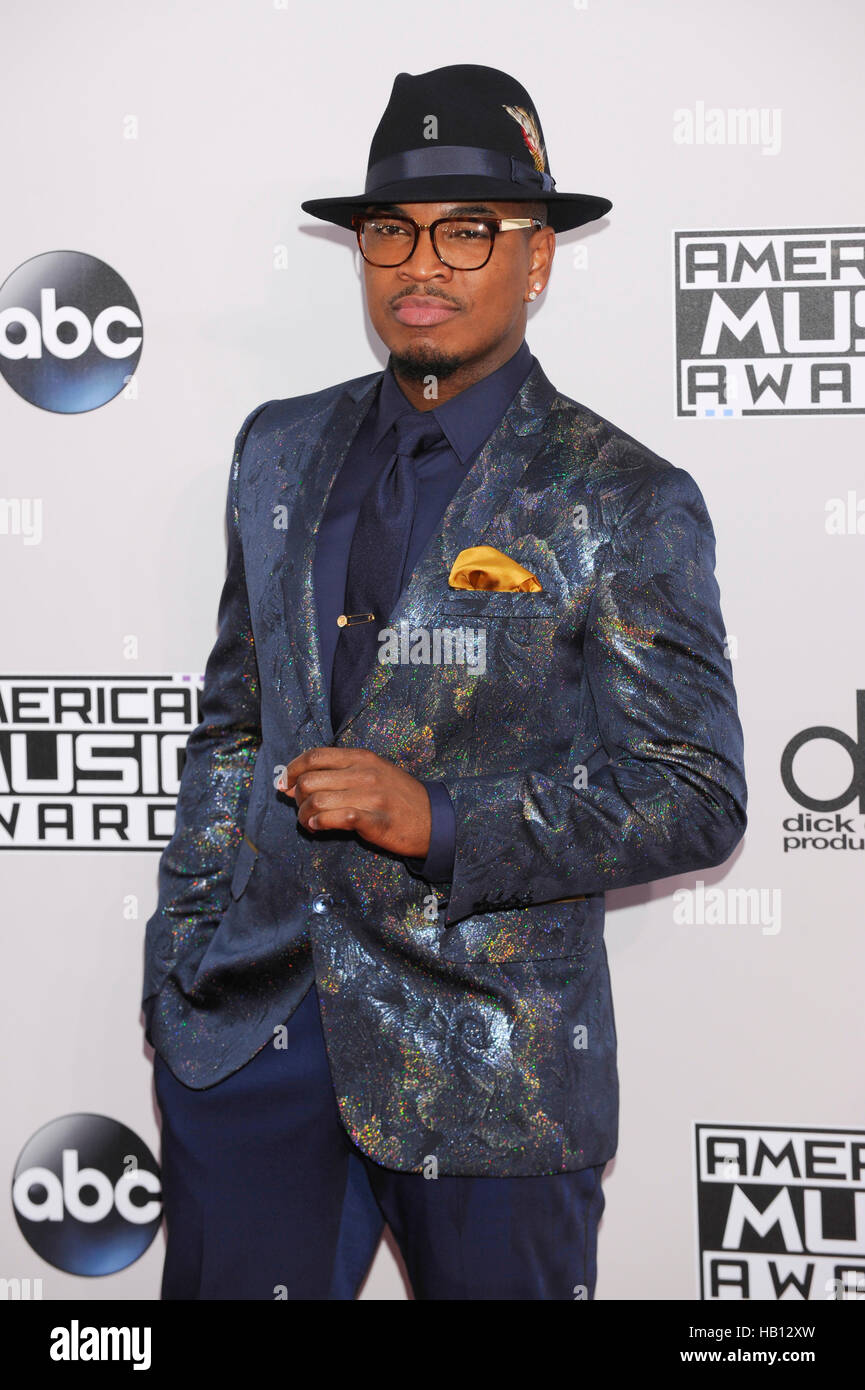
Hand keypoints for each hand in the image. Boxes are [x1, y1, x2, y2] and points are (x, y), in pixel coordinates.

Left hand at [278, 747, 431, 858]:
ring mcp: (370, 796)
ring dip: (305, 815)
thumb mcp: (372, 772)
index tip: (285, 783)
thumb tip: (292, 781)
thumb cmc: (399, 796)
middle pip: (310, 780)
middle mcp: (364, 773)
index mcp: (362, 757)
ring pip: (317, 801)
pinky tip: (319, 827)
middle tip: (302, 808)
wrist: (434, 819)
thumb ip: (338, 773)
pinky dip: (319, 824)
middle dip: (297, 797)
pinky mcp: (374, 820)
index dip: (293, 769)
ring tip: (310, 822)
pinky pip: (334, 818)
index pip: (314, 756)